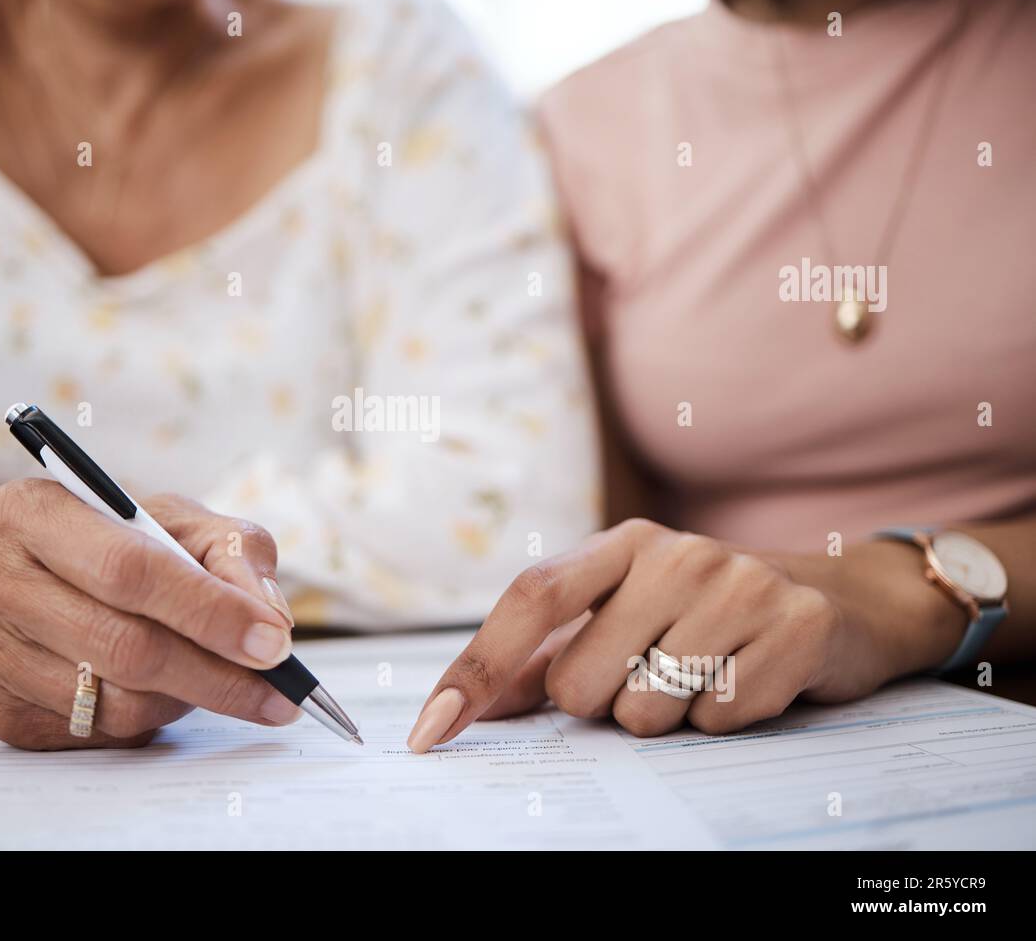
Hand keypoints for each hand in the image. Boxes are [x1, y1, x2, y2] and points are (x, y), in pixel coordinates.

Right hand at [0, 479, 300, 749]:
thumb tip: (269, 615)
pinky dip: (147, 720)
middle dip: (216, 674)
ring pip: (114, 703)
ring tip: (216, 678)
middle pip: (123, 646)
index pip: (130, 569)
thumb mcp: (171, 520)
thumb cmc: (109, 541)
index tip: (274, 643)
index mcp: (30, 510)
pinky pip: (96, 735)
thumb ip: (232, 552)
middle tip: (277, 692)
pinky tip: (162, 692)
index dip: (209, 610)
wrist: (16, 578)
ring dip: (184, 699)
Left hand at [407, 518, 966, 750]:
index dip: (476, 667)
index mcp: (622, 544)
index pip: (529, 598)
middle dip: (606, 704)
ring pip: (647, 712)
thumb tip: (466, 705)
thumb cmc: (711, 613)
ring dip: (668, 715)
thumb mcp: (630, 612)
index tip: (430, 732)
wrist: (845, 598)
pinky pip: (718, 719)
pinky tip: (750, 679)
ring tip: (707, 674)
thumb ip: (549, 655)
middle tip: (656, 674)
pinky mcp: (796, 626)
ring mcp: (740, 584)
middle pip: (580, 684)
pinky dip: (725, 719)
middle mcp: (676, 553)